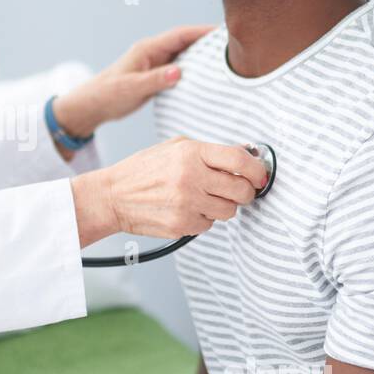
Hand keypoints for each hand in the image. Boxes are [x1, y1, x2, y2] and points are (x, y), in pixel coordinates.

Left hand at [51, 25, 213, 137]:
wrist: (92, 105)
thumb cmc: (107, 94)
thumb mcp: (131, 88)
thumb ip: (155, 80)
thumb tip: (179, 72)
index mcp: (148, 49)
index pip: (180, 35)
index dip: (202, 31)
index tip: (224, 31)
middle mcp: (154, 52)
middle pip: (187, 42)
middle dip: (209, 40)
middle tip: (234, 44)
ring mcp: (156, 63)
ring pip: (185, 55)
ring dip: (203, 55)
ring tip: (227, 59)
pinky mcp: (156, 75)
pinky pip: (180, 68)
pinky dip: (194, 70)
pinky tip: (208, 77)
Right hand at [70, 138, 267, 247]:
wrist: (113, 195)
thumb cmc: (143, 170)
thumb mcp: (175, 147)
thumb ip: (210, 150)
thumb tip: (245, 153)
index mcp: (191, 153)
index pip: (239, 159)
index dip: (256, 169)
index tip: (259, 175)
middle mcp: (191, 177)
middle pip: (241, 190)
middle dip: (245, 192)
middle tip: (238, 190)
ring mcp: (187, 203)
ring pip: (229, 211)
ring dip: (224, 206)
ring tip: (206, 199)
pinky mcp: (182, 224)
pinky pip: (210, 225)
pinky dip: (204, 219)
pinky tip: (188, 209)